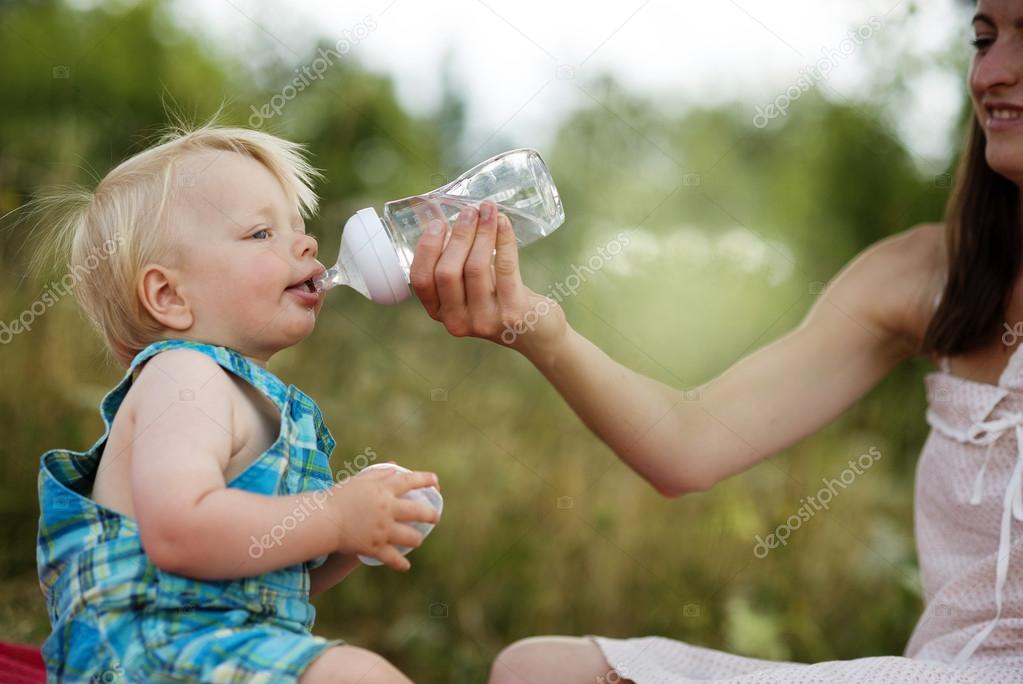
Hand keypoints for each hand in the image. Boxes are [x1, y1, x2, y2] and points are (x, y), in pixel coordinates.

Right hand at [328, 467, 440, 570]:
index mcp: (383, 490)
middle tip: (435, 517)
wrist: (323, 520)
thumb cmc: (337, 497)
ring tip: (417, 540)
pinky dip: (400, 564)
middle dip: (431, 515)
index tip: (436, 482)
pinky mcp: (375, 547)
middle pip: (419, 512)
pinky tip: (405, 566)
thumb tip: (394, 469)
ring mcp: (383, 530)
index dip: (425, 480)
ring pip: (411, 537)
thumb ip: (378, 474)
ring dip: (417, 539)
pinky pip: (393, 559)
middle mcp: (387, 509)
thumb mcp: (358, 480)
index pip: (410, 481)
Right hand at [410, 200, 567, 360]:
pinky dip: (503, 239)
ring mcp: (485, 320)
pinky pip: (505, 268)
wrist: (535, 332)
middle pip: (447, 272)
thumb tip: (454, 217)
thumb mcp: (469, 290)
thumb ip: (456, 264)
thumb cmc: (498, 301)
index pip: (422, 280)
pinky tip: (503, 222)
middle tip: (469, 211)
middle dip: (458, 235)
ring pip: (476, 268)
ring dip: (482, 233)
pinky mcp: (512, 312)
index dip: (427, 248)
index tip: (439, 223)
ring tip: (488, 210)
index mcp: (440, 312)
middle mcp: (457, 321)